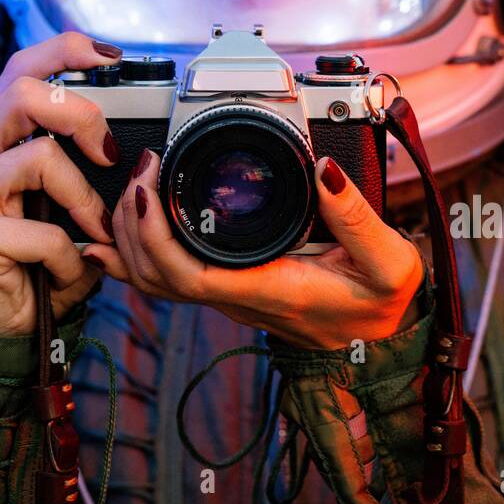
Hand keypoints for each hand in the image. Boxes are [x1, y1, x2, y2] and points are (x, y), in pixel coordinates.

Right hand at [0, 32, 122, 335]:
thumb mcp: (68, 202)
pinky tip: (67, 271)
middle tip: (110, 154)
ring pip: (39, 156)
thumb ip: (84, 166)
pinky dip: (70, 256)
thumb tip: (137, 146)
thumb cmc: (42, 259)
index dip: (64, 50)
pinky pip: (43, 230)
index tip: (111, 57)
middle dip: (80, 114)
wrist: (8, 327)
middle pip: (21, 91)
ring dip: (84, 198)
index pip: (21, 70)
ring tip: (95, 229)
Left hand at [82, 152, 423, 348]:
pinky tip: (114, 232)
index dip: (154, 236)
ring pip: (152, 282)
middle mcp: (239, 298)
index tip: (150, 186)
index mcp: (271, 290)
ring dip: (129, 236)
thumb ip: (358, 216)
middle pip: (154, 279)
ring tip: (135, 184)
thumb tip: (324, 171)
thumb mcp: (389, 260)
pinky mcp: (228, 287)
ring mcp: (228, 296)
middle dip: (131, 225)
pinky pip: (165, 277)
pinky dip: (134, 252)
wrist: (383, 332)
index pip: (189, 276)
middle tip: (143, 171)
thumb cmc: (384, 299)